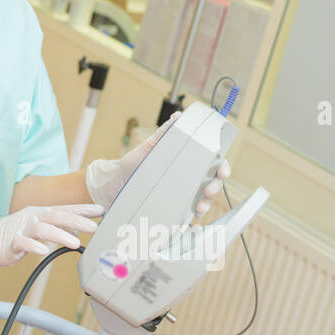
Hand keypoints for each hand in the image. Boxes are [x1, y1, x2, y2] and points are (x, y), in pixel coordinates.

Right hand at [0, 204, 103, 278]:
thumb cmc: (12, 235)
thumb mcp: (37, 229)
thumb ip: (57, 228)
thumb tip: (77, 230)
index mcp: (40, 213)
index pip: (66, 209)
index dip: (84, 209)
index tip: (102, 210)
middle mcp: (33, 217)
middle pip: (58, 216)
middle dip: (78, 221)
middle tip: (95, 227)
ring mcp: (22, 228)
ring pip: (43, 229)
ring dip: (60, 235)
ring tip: (74, 243)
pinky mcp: (11, 242)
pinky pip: (24, 243)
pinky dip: (34, 246)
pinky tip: (43, 250)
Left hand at [84, 111, 230, 213]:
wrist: (112, 187)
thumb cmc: (131, 166)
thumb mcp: (148, 148)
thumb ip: (164, 134)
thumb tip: (179, 116)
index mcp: (185, 161)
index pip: (211, 162)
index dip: (222, 166)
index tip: (222, 171)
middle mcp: (187, 178)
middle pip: (212, 182)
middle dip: (215, 187)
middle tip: (208, 191)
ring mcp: (181, 195)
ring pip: (204, 200)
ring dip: (207, 204)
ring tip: (200, 207)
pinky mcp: (173, 209)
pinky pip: (189, 215)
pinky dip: (194, 217)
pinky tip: (192, 218)